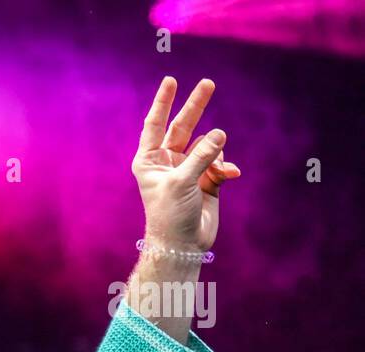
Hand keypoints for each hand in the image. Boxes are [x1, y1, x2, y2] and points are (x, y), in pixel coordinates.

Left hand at [132, 77, 241, 252]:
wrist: (183, 244)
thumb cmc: (171, 214)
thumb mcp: (183, 182)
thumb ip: (201, 156)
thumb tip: (219, 133)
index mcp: (149, 161)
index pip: (155, 125)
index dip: (163, 103)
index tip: (171, 80)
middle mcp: (166, 162)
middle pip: (183, 127)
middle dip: (195, 107)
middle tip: (208, 83)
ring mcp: (187, 169)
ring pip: (207, 146)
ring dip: (215, 154)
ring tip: (215, 172)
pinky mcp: (206, 179)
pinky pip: (220, 162)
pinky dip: (225, 167)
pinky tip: (230, 176)